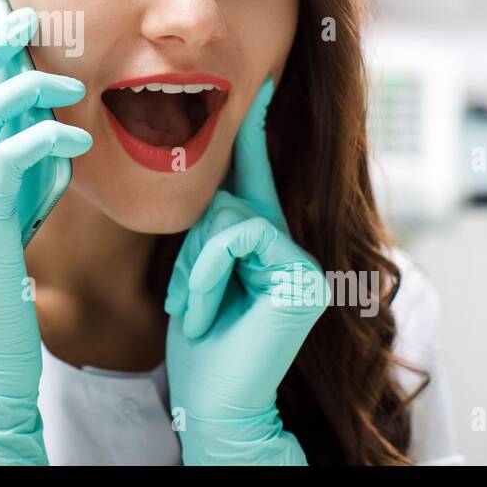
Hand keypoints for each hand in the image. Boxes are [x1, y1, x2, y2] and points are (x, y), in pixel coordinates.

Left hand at [163, 76, 329, 463]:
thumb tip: (209, 184)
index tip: (261, 81)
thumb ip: (210, 229)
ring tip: (193, 310)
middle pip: (226, 201)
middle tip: (182, 298)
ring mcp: (304, 264)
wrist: (213, 405)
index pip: (256, 177)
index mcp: (266, 246)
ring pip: (228, 217)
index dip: (257, 130)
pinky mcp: (303, 278)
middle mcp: (292, 248)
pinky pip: (238, 237)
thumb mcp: (194, 275)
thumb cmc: (201, 350)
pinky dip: (204, 271)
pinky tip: (203, 311)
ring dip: (192, 266)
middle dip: (190, 246)